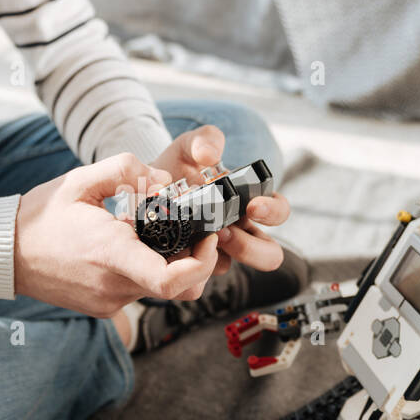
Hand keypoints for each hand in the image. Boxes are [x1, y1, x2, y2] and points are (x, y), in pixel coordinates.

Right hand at [14, 152, 220, 317]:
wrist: (6, 253)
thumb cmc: (42, 215)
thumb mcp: (81, 180)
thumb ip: (127, 170)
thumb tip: (164, 181)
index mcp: (111, 253)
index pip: (173, 280)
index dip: (204, 263)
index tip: (208, 238)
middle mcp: (114, 285)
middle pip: (179, 287)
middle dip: (196, 260)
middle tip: (194, 231)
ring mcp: (109, 301)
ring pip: (160, 290)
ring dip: (169, 265)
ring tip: (156, 235)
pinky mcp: (103, 307)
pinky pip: (139, 291)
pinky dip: (146, 271)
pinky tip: (131, 248)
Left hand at [149, 125, 291, 292]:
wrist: (141, 190)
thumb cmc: (176, 169)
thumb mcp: (188, 148)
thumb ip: (203, 141)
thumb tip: (211, 156)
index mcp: (248, 201)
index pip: (278, 211)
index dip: (272, 212)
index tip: (253, 205)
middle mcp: (240, 230)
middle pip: (270, 255)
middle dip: (251, 247)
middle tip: (224, 232)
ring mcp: (217, 251)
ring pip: (232, 267)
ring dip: (220, 258)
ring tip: (199, 241)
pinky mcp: (193, 265)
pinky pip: (200, 278)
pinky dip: (190, 266)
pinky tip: (174, 248)